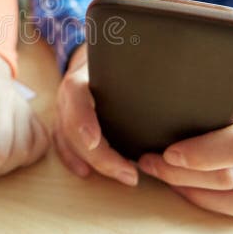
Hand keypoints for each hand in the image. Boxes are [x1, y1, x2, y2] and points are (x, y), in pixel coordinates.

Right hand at [52, 44, 138, 185]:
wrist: (90, 57)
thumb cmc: (113, 59)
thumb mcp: (120, 57)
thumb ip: (138, 67)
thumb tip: (170, 78)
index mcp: (80, 77)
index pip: (75, 96)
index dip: (82, 120)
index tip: (94, 141)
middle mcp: (67, 96)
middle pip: (73, 129)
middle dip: (100, 156)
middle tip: (131, 175)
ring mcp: (62, 110)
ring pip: (67, 141)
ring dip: (93, 163)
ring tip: (125, 176)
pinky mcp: (63, 122)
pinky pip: (63, 144)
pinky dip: (73, 160)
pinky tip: (87, 173)